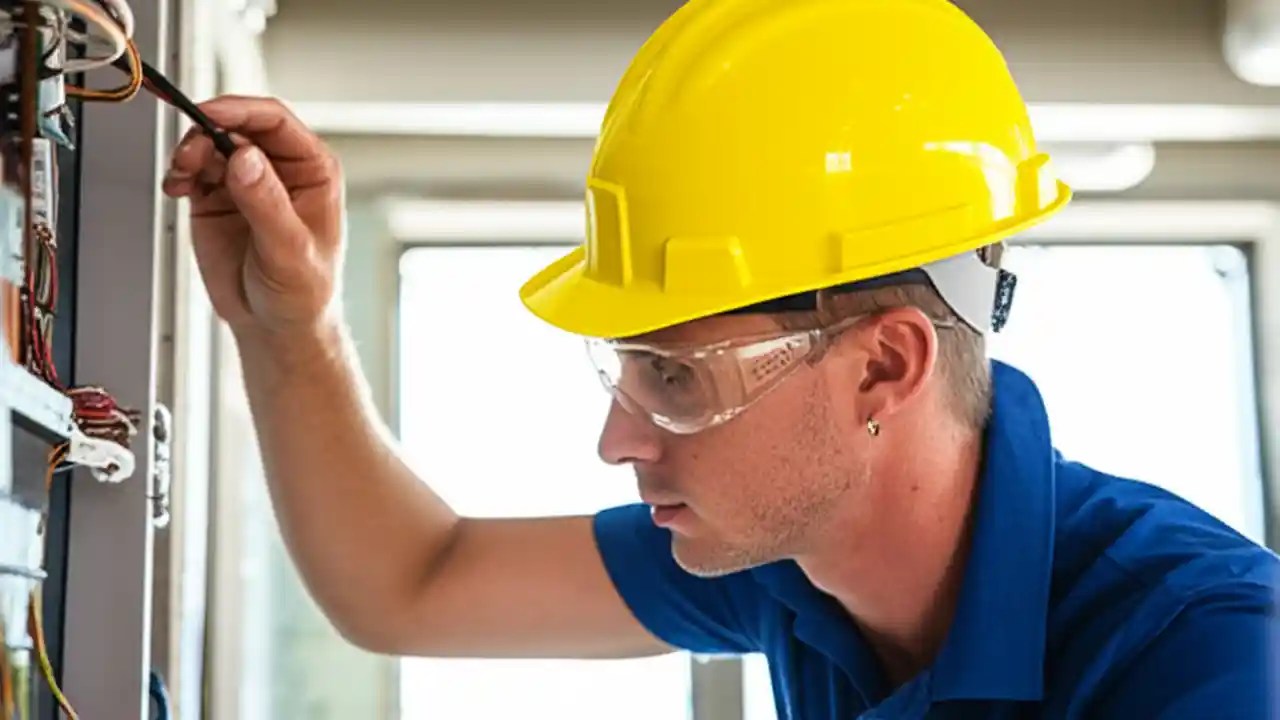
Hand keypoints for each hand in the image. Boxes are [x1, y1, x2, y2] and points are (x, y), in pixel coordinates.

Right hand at [162, 96, 343, 336]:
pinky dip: (180, 172)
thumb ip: (267, 203)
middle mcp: (280, 169)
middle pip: (237, 125)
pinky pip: (194, 168)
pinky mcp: (219, 197)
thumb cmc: (303, 293)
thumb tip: (246, 158)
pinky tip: (177, 188)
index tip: (209, 115)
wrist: (276, 326)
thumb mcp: (289, 250)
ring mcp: (247, 181)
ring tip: (182, 177)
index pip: (275, 121)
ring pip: (211, 143)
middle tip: (189, 157)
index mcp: (313, 170)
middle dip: (207, 133)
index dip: (239, 111)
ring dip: (190, 152)